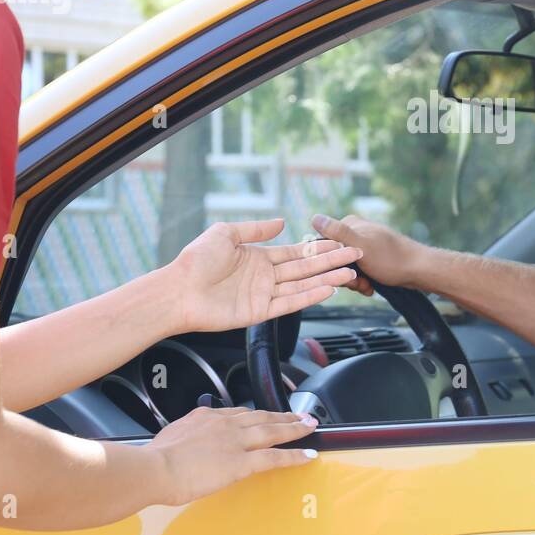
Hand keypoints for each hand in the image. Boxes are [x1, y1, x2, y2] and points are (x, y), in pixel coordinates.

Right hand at [148, 406, 318, 505]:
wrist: (155, 468)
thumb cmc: (155, 458)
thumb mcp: (169, 436)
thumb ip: (183, 436)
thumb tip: (183, 441)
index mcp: (205, 417)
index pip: (236, 413)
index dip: (254, 414)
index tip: (262, 415)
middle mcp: (224, 424)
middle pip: (261, 416)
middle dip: (282, 414)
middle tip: (299, 414)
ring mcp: (235, 442)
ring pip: (272, 430)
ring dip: (294, 427)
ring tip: (309, 426)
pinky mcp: (242, 462)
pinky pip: (274, 457)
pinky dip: (294, 455)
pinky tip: (307, 455)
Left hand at [173, 219, 361, 333]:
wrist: (178, 291)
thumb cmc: (196, 260)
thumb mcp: (225, 233)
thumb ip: (255, 229)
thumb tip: (281, 222)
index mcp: (259, 257)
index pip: (296, 253)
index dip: (319, 248)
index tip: (340, 242)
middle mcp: (265, 276)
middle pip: (306, 268)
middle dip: (332, 261)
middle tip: (356, 255)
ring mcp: (264, 295)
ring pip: (303, 286)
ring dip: (327, 279)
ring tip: (350, 273)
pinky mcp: (260, 312)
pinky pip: (290, 304)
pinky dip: (310, 297)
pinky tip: (328, 290)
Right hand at [311, 214, 426, 295]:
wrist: (419, 270)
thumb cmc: (391, 259)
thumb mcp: (360, 246)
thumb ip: (337, 232)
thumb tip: (314, 217)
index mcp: (350, 224)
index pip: (325, 245)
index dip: (330, 263)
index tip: (345, 273)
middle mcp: (356, 232)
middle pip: (336, 259)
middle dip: (346, 275)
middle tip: (361, 282)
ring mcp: (365, 245)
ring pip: (347, 268)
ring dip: (356, 281)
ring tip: (368, 286)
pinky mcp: (373, 257)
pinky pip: (359, 272)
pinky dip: (364, 281)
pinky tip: (371, 287)